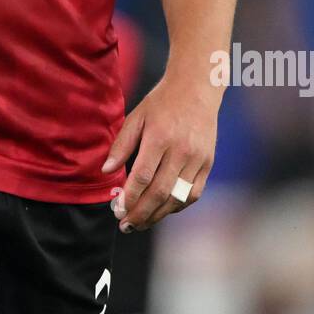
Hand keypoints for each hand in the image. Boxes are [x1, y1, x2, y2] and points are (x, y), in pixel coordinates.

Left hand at [102, 73, 218, 230]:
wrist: (197, 89)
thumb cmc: (162, 103)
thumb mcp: (136, 117)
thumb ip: (121, 145)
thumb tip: (106, 171)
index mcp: (160, 137)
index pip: (142, 177)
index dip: (129, 198)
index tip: (117, 210)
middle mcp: (181, 151)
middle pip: (160, 192)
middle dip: (140, 213)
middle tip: (125, 225)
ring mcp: (198, 159)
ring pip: (177, 198)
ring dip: (158, 215)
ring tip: (141, 223)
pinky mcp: (208, 164)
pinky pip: (193, 194)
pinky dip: (177, 206)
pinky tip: (162, 210)